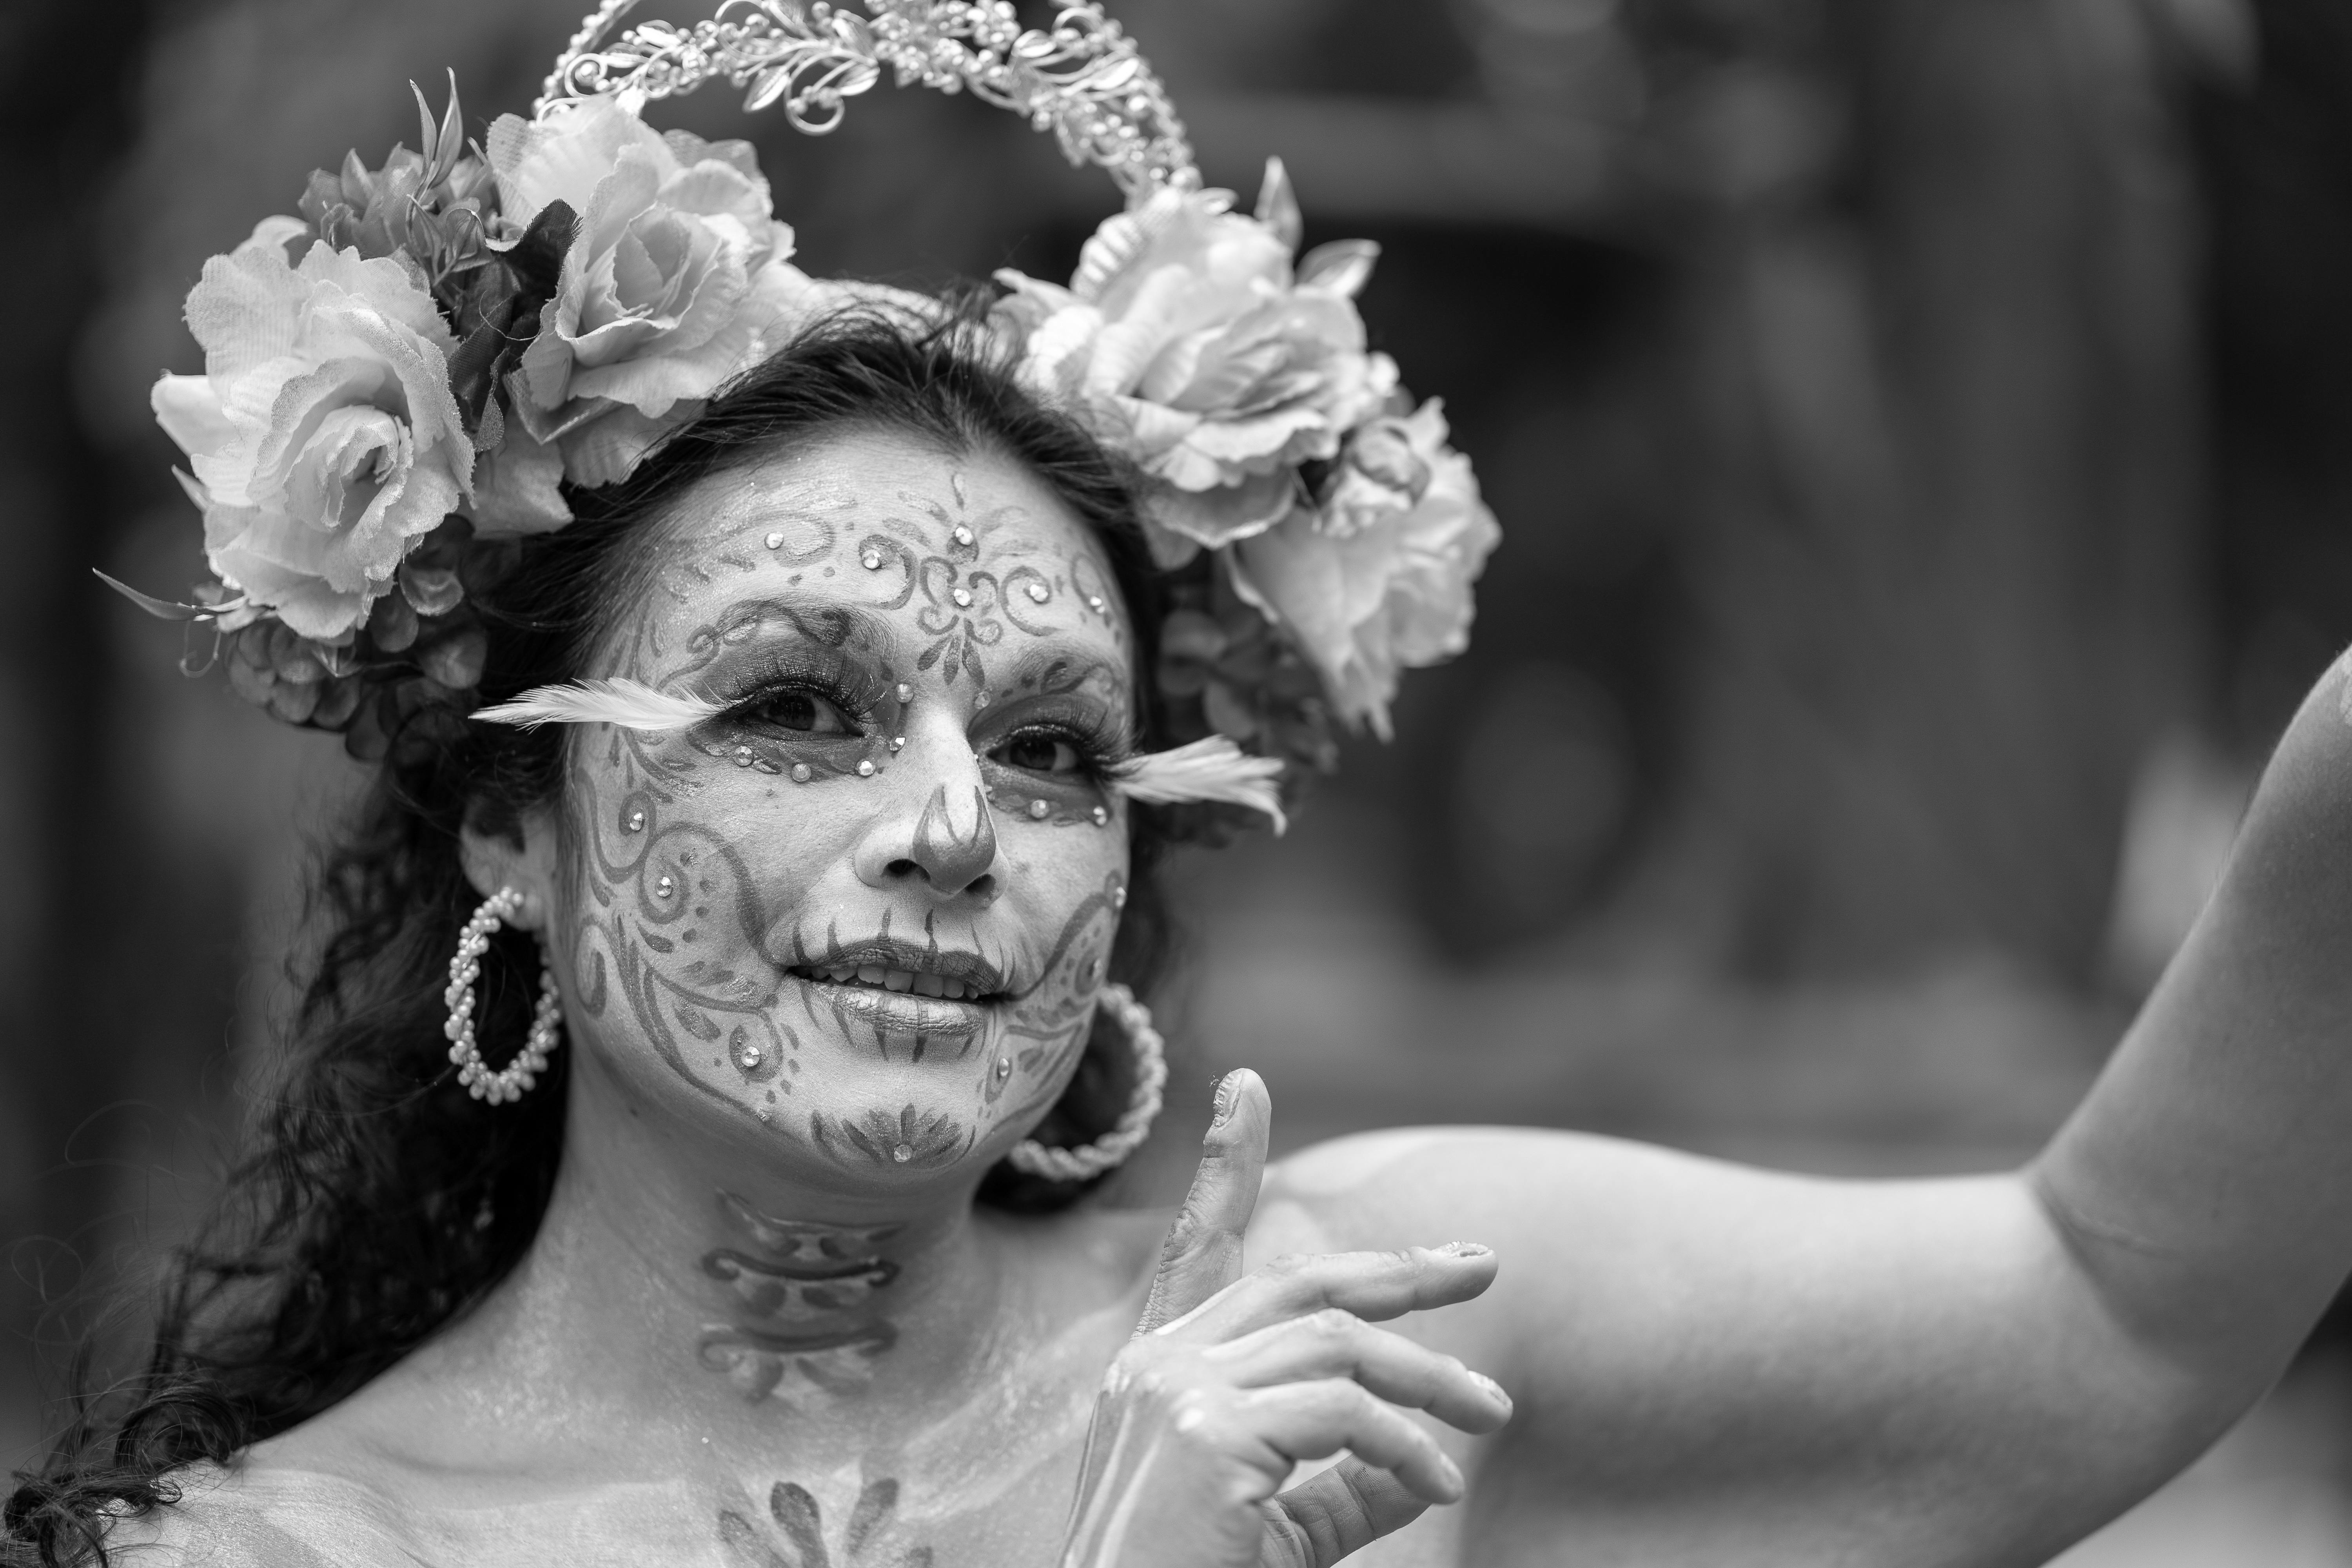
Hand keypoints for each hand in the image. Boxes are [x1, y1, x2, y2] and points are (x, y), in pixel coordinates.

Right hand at [1057, 1070, 1511, 1567]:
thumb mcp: (1280, 1531)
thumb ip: (1344, 1491)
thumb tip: (1424, 1469)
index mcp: (1157, 1375)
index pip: (1194, 1246)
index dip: (1224, 1161)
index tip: (1245, 1083)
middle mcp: (1158, 1366)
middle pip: (1300, 1282)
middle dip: (1398, 1267)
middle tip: (1483, 1261)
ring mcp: (1177, 1393)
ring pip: (1339, 1345)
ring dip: (1430, 1381)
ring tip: (1490, 1418)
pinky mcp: (1208, 1434)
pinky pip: (1343, 1415)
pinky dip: (1408, 1445)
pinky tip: (1440, 1486)